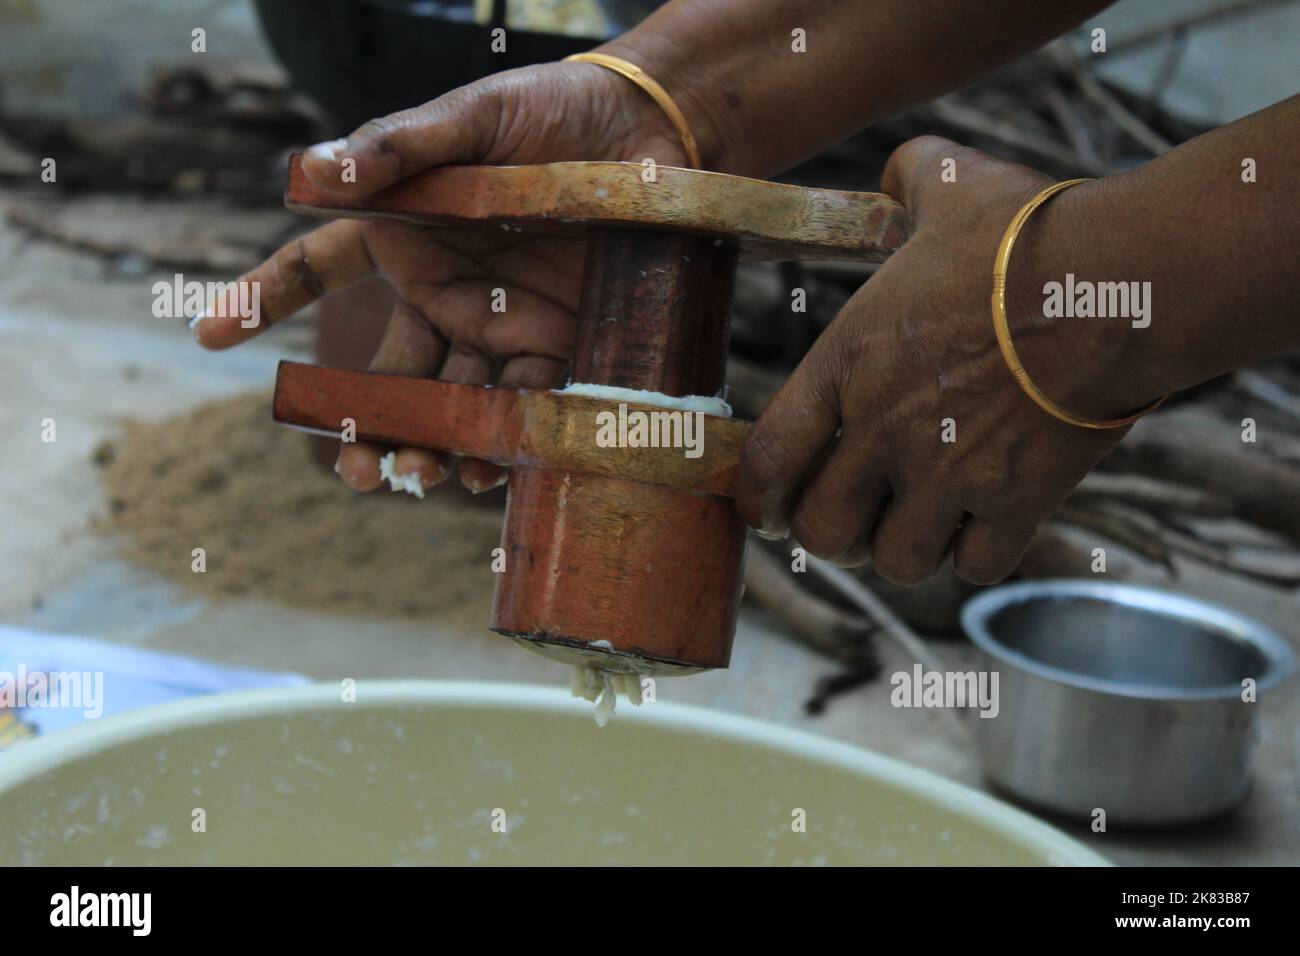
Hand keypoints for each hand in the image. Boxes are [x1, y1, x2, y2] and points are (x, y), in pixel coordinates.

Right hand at [192, 60, 698, 492]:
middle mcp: (446, 292)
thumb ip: (401, 146)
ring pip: (456, 401)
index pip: (321, 268)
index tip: (211, 335)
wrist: (651, 128)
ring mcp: (504, 324)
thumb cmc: (549, 109)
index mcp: (407, 236)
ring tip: (422, 476)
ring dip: (435, 446)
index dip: (265, 297)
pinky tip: (491, 468)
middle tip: (362, 469)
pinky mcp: (563, 344)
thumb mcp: (472, 116)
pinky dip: (508, 440)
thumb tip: (317, 169)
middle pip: (392, 369)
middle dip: (369, 425)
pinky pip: (527, 402)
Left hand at [735, 136, 1166, 584]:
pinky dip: (977, 552)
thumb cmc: (1027, 233)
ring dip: (904, 547)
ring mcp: (950, 473)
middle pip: (823, 531)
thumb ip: (908, 181)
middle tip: (850, 518)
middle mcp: (884, 430)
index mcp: (848, 363)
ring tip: (920, 520)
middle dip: (829, 534)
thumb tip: (902, 172)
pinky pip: (976, 565)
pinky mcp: (1016, 502)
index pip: (768, 461)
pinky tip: (987, 520)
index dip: (757, 499)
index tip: (765, 511)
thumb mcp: (950, 183)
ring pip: (897, 561)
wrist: (1118, 281)